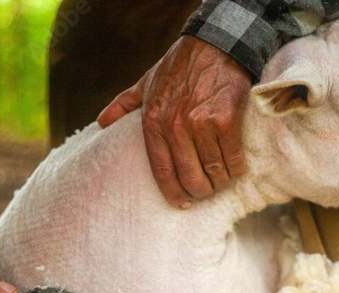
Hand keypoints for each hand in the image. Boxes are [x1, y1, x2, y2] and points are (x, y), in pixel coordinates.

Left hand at [97, 35, 250, 208]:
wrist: (214, 43)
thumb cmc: (179, 65)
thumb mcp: (146, 82)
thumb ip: (124, 105)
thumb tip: (101, 123)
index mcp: (153, 122)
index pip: (162, 171)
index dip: (173, 193)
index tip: (181, 203)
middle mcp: (175, 126)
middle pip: (190, 177)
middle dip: (200, 192)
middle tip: (205, 193)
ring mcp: (201, 124)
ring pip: (213, 172)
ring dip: (220, 182)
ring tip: (221, 182)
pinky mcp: (226, 121)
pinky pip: (233, 159)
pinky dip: (236, 168)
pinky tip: (236, 168)